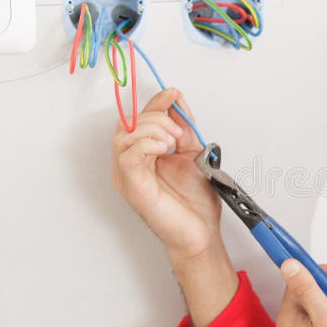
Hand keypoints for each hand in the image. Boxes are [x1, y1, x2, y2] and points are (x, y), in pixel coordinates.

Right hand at [111, 88, 220, 262]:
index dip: (155, 103)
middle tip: (178, 132)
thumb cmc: (195, 202)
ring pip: (124, 136)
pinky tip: (163, 149)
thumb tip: (177, 99)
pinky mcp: (132, 187)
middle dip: (156, 118)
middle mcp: (131, 163)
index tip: (173, 94)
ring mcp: (128, 176)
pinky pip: (127, 156)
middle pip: (128, 124)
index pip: (138, 119)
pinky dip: (146, 144)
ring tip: (173, 142)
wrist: (202, 232)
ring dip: (152, 130)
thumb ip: (184, 127)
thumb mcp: (193, 152)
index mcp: (143, 154)